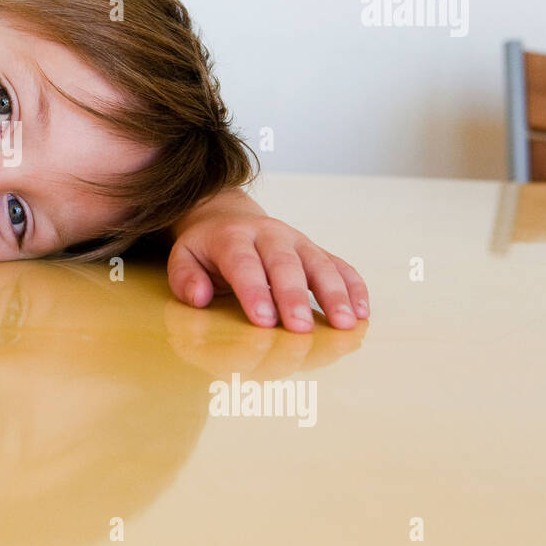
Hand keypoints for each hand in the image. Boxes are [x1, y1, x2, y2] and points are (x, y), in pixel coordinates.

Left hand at [166, 189, 369, 332]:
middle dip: (293, 297)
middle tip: (299, 329)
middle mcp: (269, 235)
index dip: (254, 291)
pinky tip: (362, 312)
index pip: (244, 263)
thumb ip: (185, 278)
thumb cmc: (205, 249)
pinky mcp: (315, 250)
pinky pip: (339, 265)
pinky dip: (354, 286)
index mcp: (233, 236)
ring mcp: (296, 240)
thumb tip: (199, 297)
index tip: (263, 321)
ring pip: (319, 264)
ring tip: (345, 324)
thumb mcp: (183, 257)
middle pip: (284, 264)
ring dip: (334, 294)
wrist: (226, 216)